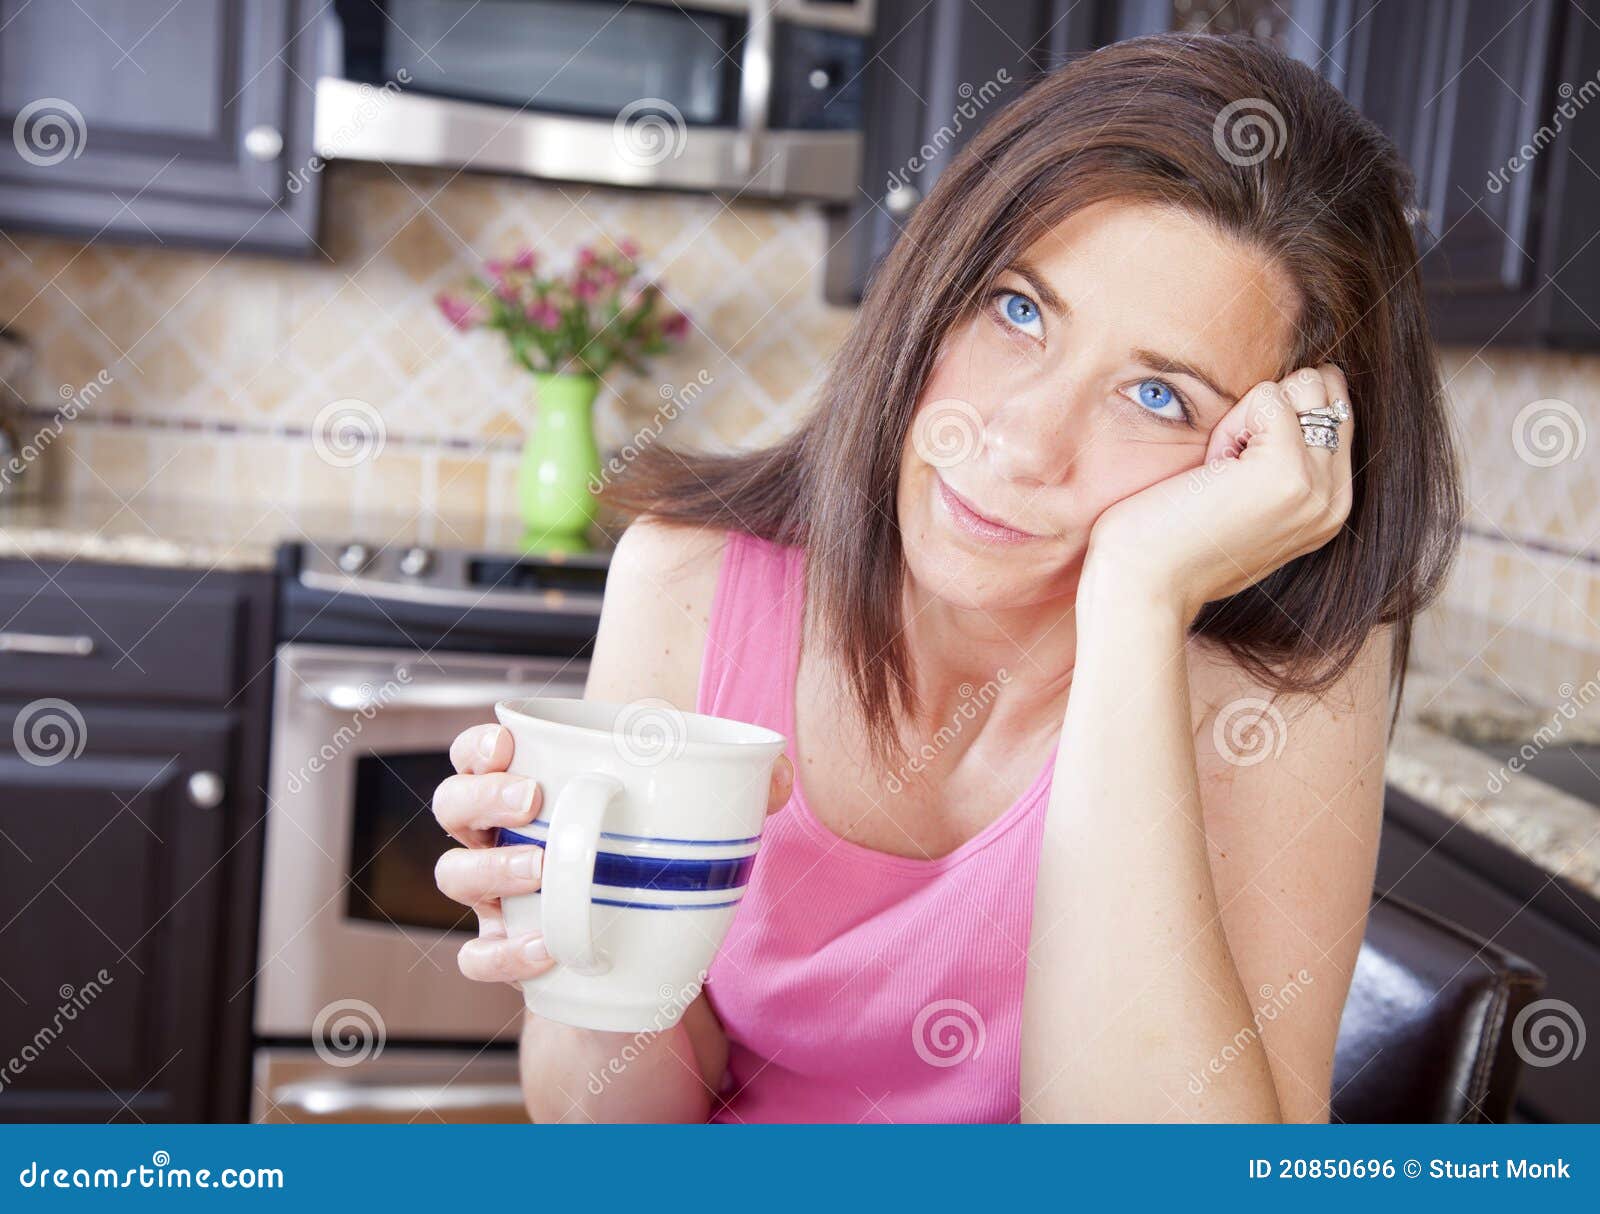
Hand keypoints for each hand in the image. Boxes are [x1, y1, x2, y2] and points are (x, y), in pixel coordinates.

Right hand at [432, 720, 794, 986]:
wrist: (644, 969)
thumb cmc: (656, 872)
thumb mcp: (694, 828)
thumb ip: (738, 795)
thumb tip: (776, 774)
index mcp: (536, 794)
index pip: (479, 754)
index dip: (479, 745)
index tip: (511, 742)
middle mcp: (502, 840)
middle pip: (453, 805)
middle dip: (482, 795)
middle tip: (532, 798)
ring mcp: (499, 900)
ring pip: (454, 875)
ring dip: (491, 867)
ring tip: (543, 870)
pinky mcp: (510, 957)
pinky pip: (479, 958)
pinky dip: (505, 952)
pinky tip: (548, 945)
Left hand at [1082, 364, 1353, 621]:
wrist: (1144, 584)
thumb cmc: (1173, 541)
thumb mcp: (1244, 503)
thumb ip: (1282, 461)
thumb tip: (1291, 393)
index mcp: (1330, 506)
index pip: (1334, 409)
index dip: (1275, 417)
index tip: (1234, 471)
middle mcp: (1335, 499)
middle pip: (1327, 390)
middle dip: (1267, 409)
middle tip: (1222, 467)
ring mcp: (1317, 487)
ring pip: (1303, 387)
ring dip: (1246, 417)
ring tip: (1217, 470)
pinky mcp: (1287, 472)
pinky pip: (1268, 397)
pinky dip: (1227, 425)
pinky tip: (1208, 472)